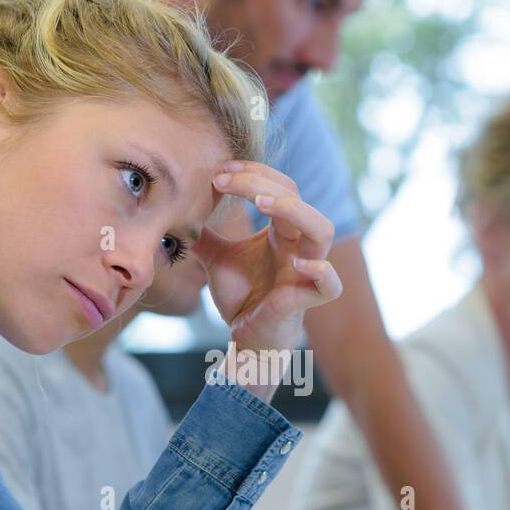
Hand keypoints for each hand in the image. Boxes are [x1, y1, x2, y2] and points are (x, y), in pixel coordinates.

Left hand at [193, 160, 341, 392]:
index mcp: (282, 232)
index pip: (281, 187)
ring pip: (323, 231)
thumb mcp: (216, 258)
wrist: (247, 338)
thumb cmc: (242, 296)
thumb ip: (203, 233)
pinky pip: (330, 284)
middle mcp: (299, 246)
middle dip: (261, 183)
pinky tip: (294, 264)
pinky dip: (319, 271)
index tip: (220, 171)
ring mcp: (306, 272)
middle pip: (297, 199)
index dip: (254, 174)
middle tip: (225, 180)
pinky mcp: (306, 300)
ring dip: (295, 211)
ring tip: (262, 205)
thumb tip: (179, 210)